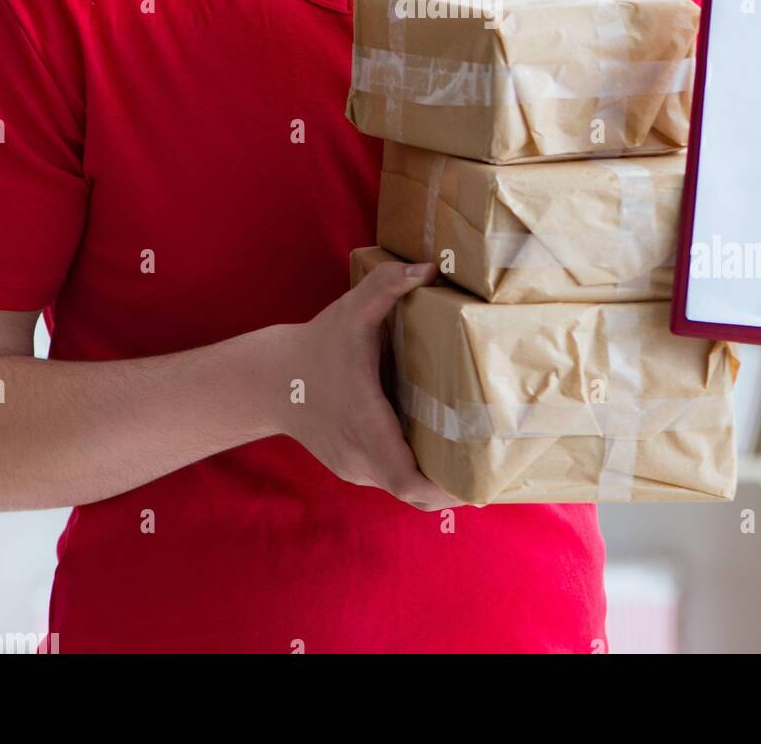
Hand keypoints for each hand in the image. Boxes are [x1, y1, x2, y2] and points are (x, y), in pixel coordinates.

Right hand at [269, 260, 465, 510]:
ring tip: (475, 457)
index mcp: (365, 425)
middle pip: (415, 493)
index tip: (479, 479)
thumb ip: (388, 285)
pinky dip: (417, 472)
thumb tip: (431, 268)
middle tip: (492, 465)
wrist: (269, 379)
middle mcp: (360, 456)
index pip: (408, 481)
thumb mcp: (352, 310)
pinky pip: (391, 479)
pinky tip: (440, 450)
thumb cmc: (317, 345)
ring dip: (436, 480)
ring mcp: (353, 467)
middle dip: (454, 485)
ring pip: (404, 489)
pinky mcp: (351, 467)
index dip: (445, 489)